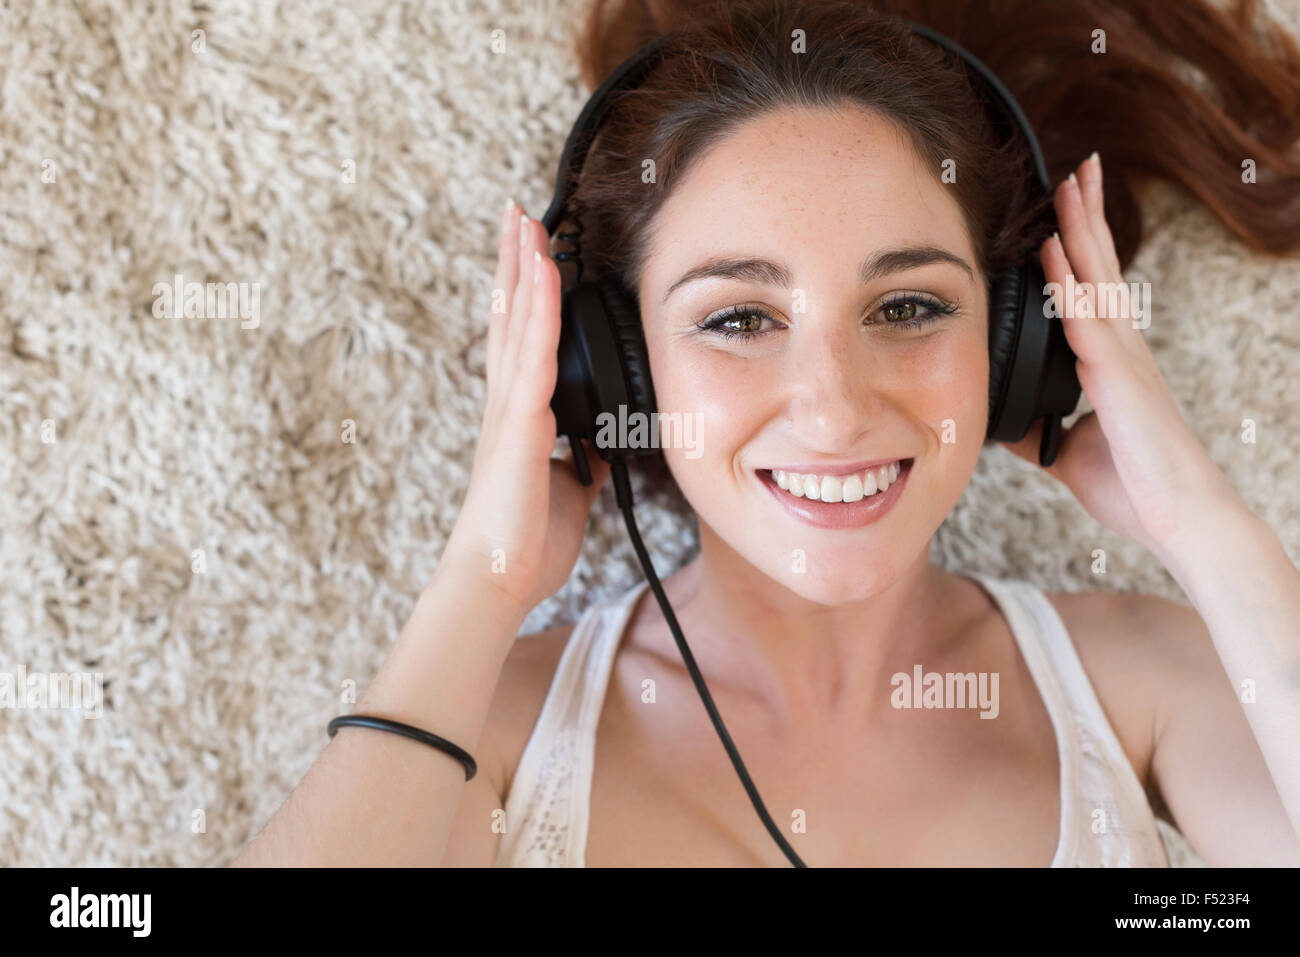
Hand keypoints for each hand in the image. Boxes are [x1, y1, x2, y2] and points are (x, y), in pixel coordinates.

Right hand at [441, 201, 609, 615]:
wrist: (498, 578)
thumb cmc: (525, 543)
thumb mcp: (569, 492)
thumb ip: (581, 462)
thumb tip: (599, 449)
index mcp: (519, 419)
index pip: (519, 342)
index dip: (521, 296)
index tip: (528, 254)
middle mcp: (508, 405)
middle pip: (509, 318)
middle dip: (514, 264)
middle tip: (516, 215)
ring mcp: (511, 410)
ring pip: (517, 324)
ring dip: (522, 269)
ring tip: (524, 221)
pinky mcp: (521, 423)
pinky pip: (533, 354)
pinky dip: (538, 309)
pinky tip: (544, 272)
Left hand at [1001, 153, 1243, 556]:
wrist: (1177, 518)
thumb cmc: (1134, 485)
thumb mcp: (1067, 451)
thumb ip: (1040, 429)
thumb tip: (1006, 425)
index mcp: (1111, 360)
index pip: (1092, 287)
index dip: (1079, 244)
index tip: (1065, 204)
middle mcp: (1122, 349)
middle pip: (1101, 267)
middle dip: (1087, 215)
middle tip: (1078, 166)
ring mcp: (1125, 359)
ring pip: (1099, 280)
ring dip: (1082, 230)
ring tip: (1074, 182)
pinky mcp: (1121, 381)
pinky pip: (1090, 325)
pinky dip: (1070, 288)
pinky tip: (1054, 257)